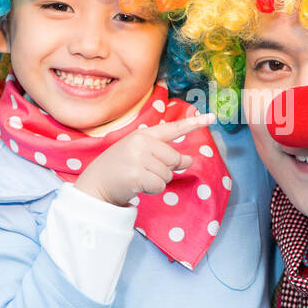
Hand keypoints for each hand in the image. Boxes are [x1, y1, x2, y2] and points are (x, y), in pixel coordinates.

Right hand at [74, 111, 215, 206]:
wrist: (95, 185)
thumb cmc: (119, 169)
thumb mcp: (140, 155)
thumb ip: (164, 154)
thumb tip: (190, 160)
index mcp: (143, 135)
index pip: (172, 128)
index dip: (194, 123)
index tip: (212, 117)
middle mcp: (141, 142)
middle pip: (174, 159)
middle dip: (166, 170)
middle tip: (147, 172)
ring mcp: (138, 158)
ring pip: (168, 174)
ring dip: (157, 182)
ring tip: (138, 178)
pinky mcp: (137, 174)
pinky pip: (160, 186)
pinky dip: (152, 190)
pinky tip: (137, 186)